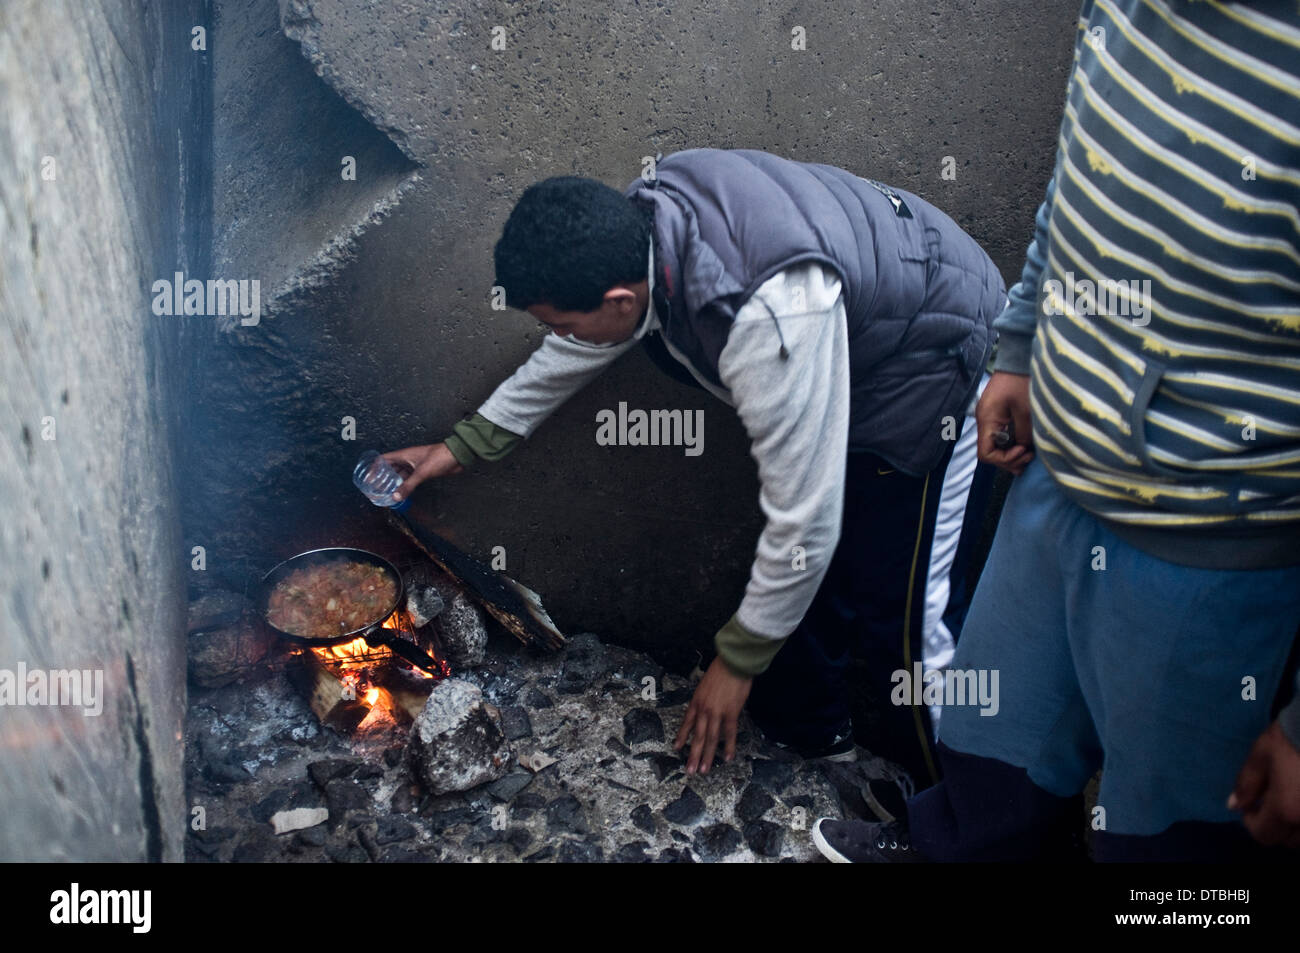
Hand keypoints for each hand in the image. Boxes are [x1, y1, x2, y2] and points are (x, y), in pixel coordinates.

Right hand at [382, 443, 463, 501]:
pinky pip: (409, 479)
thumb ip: (408, 486)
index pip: (383, 459)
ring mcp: (415, 466)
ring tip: (385, 493)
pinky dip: (404, 486)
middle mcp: (407, 460)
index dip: (374, 467)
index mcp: (403, 455)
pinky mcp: (423, 472)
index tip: (367, 477)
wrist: (457, 456)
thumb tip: (395, 497)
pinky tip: (400, 493)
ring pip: (400, 475)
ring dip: (393, 483)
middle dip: (383, 478)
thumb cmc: (439, 457)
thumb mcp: (421, 473)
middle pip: (390, 469)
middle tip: (375, 489)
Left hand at [674, 657, 751, 774]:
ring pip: (710, 738)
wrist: (733, 663)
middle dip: (693, 754)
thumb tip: (705, 708)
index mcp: (696, 701)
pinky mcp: (731, 713)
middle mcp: (704, 709)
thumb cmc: (720, 671)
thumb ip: (704, 699)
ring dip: (707, 756)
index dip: (682, 736)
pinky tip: (728, 757)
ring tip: (704, 770)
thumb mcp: (705, 685)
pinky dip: (729, 746)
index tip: (676, 748)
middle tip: (690, 770)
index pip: (687, 723)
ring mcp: (717, 712)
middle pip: (697, 736)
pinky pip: (729, 733)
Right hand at [976, 371, 1034, 474]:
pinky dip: (1010, 443)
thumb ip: (1023, 433)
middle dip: (1009, 459)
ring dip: (1011, 453)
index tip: (1022, 451)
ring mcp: (989, 418)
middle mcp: (984, 421)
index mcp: (988, 421)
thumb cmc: (1020, 381)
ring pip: (994, 446)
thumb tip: (1023, 449)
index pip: (986, 453)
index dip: (1004, 459)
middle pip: (989, 453)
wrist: (1017, 359)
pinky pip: (999, 436)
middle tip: (1029, 455)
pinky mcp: (996, 414)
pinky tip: (1024, 444)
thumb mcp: (1025, 410)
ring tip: (1029, 452)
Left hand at [1229, 720, 1299, 847]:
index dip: (1252, 821)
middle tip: (1273, 801)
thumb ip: (1247, 784)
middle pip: (1289, 839)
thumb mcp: (1262, 756)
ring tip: (1292, 797)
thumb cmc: (1292, 736)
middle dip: (1277, 825)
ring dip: (1297, 824)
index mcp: (1287, 810)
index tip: (1251, 804)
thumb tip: (1234, 806)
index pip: (1264, 835)